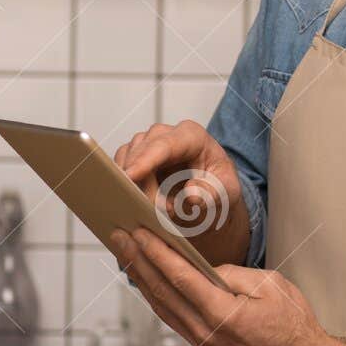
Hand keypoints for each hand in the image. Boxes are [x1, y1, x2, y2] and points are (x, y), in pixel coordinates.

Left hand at [110, 227, 337, 345]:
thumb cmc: (292, 321)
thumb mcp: (269, 284)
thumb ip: (232, 274)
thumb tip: (204, 268)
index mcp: (223, 315)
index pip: (180, 278)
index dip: (155, 253)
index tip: (138, 232)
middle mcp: (206, 333)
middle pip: (162, 292)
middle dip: (138, 261)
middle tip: (118, 237)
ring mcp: (202, 343)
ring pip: (162, 307)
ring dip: (142, 279)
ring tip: (126, 254)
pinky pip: (172, 317)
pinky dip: (156, 296)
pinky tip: (148, 280)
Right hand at [114, 120, 249, 266]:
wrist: (209, 197)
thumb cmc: (218, 189)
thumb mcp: (225, 193)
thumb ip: (212, 194)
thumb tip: (191, 195)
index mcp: (192, 136)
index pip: (166, 145)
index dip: (146, 160)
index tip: (131, 175)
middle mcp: (165, 135)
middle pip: (141, 153)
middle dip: (144, 184)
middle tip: (156, 211)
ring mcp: (147, 145)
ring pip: (126, 161)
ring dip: (136, 188)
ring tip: (156, 211)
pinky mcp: (133, 159)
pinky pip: (120, 170)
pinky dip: (126, 188)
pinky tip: (138, 205)